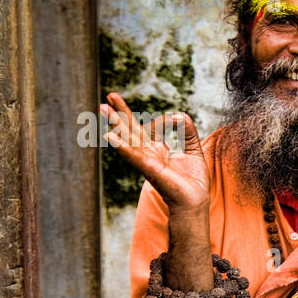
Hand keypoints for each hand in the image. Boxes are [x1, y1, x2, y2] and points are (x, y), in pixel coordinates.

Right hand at [100, 93, 208, 214]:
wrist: (195, 202)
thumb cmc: (193, 182)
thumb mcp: (194, 151)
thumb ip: (188, 133)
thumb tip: (183, 115)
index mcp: (157, 150)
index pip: (154, 127)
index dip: (166, 119)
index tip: (180, 118)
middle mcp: (148, 154)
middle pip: (130, 130)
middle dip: (120, 113)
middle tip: (109, 95)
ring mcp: (146, 161)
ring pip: (127, 139)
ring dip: (115, 123)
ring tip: (102, 107)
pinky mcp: (149, 170)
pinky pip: (133, 156)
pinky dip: (122, 146)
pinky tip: (110, 136)